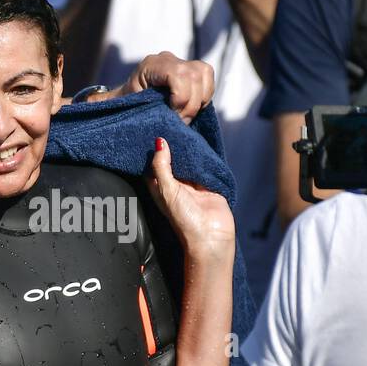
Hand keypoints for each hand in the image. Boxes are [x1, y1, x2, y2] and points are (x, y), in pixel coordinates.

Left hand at [111, 52, 214, 123]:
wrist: (132, 100)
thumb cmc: (124, 105)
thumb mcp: (116, 103)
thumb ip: (103, 101)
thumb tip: (86, 102)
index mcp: (151, 65)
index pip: (179, 75)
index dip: (181, 98)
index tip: (173, 117)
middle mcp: (167, 59)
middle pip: (195, 75)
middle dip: (191, 103)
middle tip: (179, 122)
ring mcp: (182, 62)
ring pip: (204, 74)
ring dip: (199, 100)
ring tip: (184, 116)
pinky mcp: (193, 70)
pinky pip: (208, 77)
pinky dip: (204, 95)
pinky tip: (191, 108)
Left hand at [146, 137, 234, 257]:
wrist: (211, 238)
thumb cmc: (185, 220)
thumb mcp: (167, 190)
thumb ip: (162, 166)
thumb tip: (159, 143)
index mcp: (161, 189)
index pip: (155, 165)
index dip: (154, 151)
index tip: (155, 133)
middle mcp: (176, 187)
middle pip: (174, 162)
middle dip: (174, 148)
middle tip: (174, 127)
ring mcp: (193, 187)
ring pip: (190, 164)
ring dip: (190, 152)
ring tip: (189, 133)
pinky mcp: (209, 187)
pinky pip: (206, 169)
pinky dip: (205, 159)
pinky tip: (204, 147)